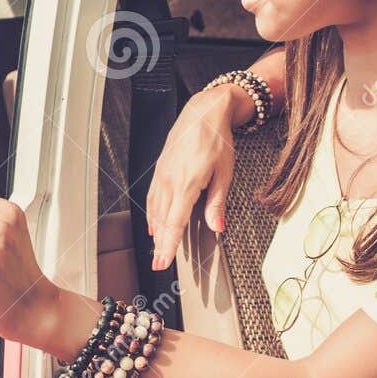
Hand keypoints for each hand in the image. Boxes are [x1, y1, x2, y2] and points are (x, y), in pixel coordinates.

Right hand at [146, 86, 240, 271]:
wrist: (203, 113)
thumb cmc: (216, 139)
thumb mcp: (225, 172)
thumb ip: (217, 203)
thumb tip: (217, 227)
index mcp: (187, 183)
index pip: (175, 222)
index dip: (169, 245)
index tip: (164, 262)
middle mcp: (170, 181)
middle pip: (163, 220)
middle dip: (160, 244)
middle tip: (158, 265)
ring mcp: (162, 175)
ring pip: (155, 210)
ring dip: (155, 232)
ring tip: (157, 249)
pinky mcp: (160, 170)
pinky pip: (153, 197)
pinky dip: (151, 214)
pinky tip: (153, 223)